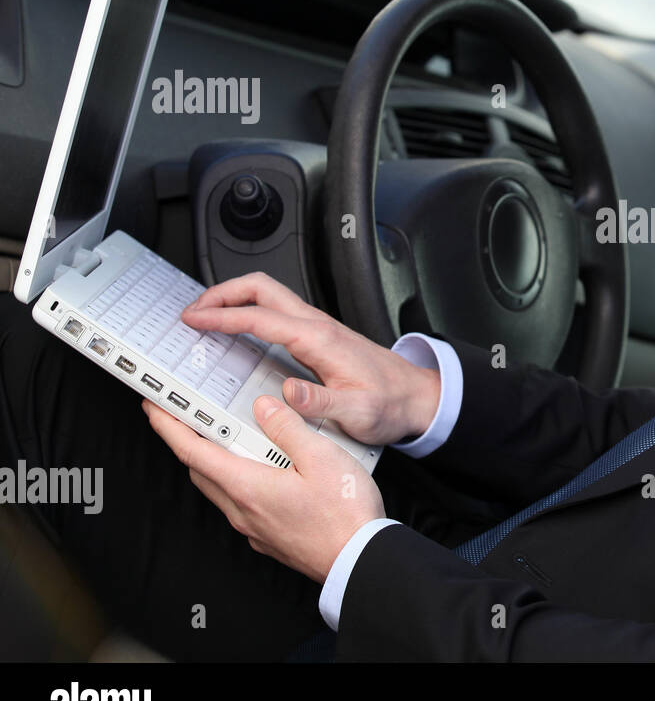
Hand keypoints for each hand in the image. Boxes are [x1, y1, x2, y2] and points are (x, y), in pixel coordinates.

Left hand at [142, 395, 384, 583]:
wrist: (359, 559)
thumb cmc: (344, 514)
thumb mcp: (321, 457)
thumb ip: (288, 428)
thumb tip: (264, 408)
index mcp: (248, 486)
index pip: (193, 452)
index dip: (169, 427)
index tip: (154, 408)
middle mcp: (243, 510)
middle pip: (201, 471)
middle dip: (189, 443)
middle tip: (188, 420)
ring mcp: (254, 528)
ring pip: (221, 490)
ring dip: (215, 463)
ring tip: (231, 441)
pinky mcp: (268, 538)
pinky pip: (241, 506)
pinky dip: (239, 483)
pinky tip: (264, 474)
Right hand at [180, 271, 438, 446]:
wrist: (417, 397)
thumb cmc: (391, 404)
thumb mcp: (358, 412)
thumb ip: (322, 403)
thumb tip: (288, 393)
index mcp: (320, 339)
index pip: (260, 317)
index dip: (222, 316)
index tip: (193, 320)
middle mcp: (317, 326)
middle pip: (261, 289)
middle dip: (221, 292)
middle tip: (191, 311)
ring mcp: (317, 328)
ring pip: (268, 297)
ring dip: (233, 300)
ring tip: (204, 317)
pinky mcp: (318, 337)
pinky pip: (275, 315)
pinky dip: (248, 314)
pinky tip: (236, 332)